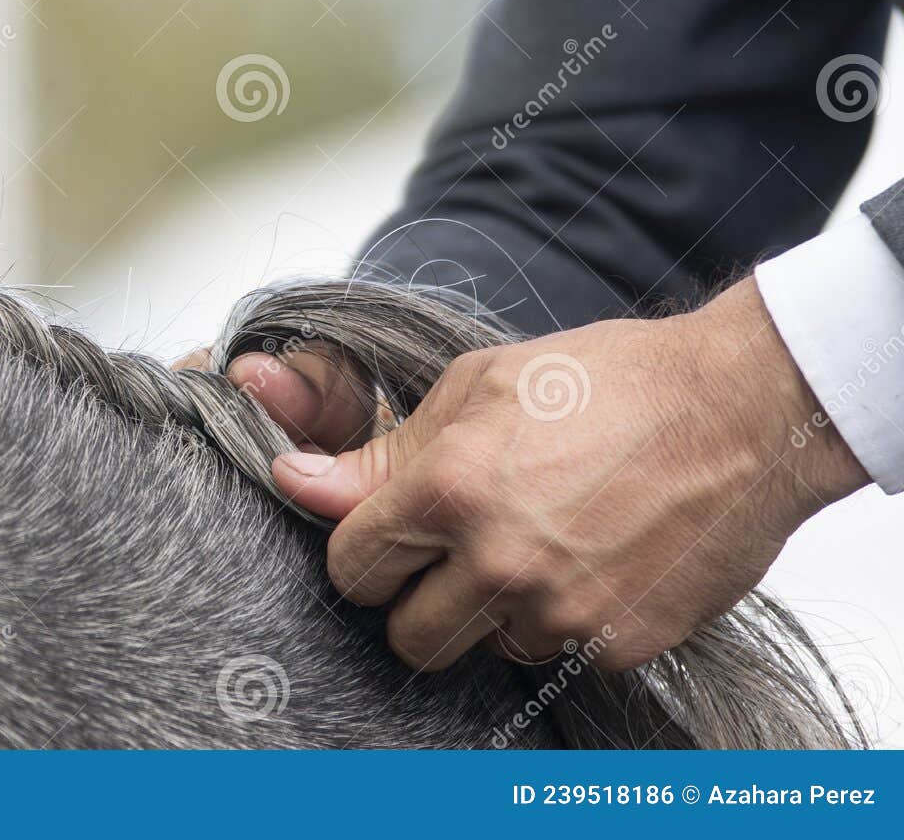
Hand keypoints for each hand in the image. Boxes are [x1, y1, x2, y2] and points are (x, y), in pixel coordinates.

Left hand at [192, 277, 870, 670]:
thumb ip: (382, 454)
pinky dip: (555, 622)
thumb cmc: (605, 382)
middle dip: (416, 602)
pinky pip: (551, 655)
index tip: (386, 542)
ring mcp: (562, 610)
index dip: (363, 555)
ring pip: (480, 650)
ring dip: (489, 613)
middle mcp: (498, 561)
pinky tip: (582, 562)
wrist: (739, 408)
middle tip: (451, 556)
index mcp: (449, 488)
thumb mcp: (475, 388)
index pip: (352, 568)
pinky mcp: (617, 642)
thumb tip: (298, 483)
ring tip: (530, 545)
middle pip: (407, 636)